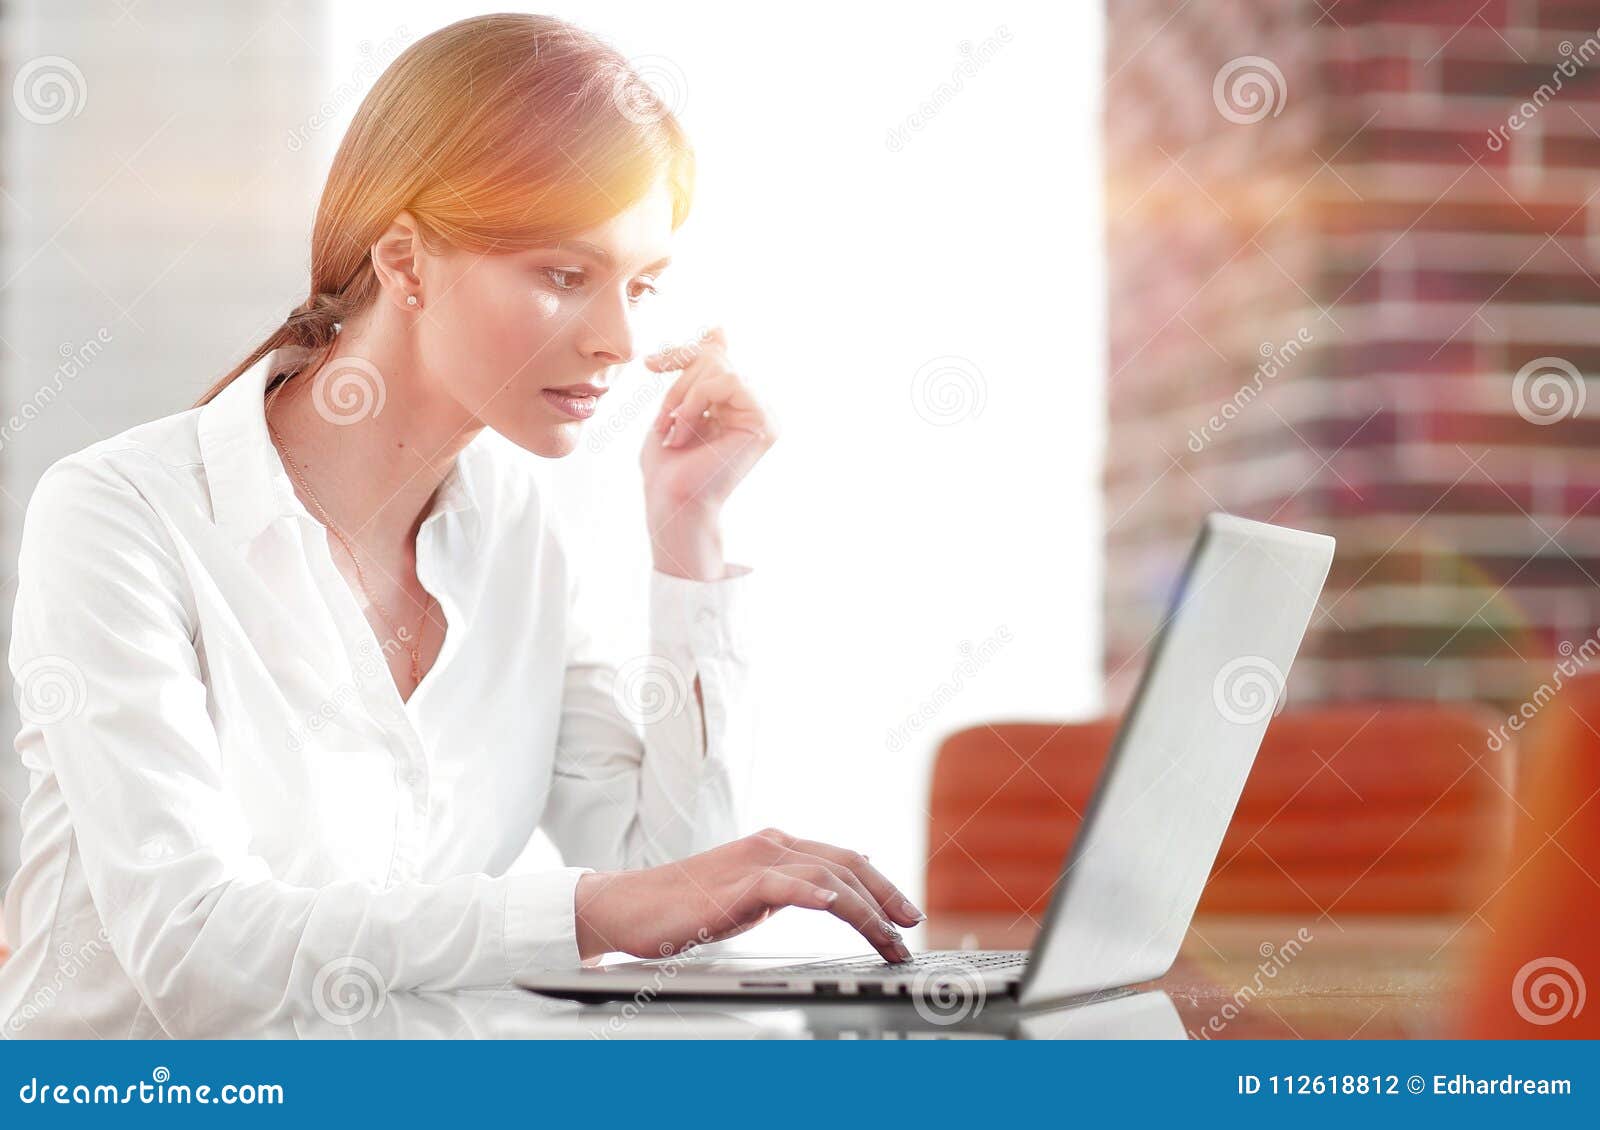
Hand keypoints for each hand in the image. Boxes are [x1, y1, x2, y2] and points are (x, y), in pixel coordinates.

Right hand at [573, 827, 924, 962]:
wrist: (628, 906)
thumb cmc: (682, 907)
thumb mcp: (747, 897)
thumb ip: (784, 891)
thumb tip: (826, 899)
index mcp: (775, 848)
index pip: (842, 861)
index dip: (880, 884)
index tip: (904, 913)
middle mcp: (771, 846)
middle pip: (846, 865)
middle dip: (886, 896)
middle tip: (911, 928)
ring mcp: (754, 863)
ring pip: (827, 878)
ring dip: (866, 909)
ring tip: (890, 935)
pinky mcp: (735, 886)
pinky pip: (784, 886)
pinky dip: (815, 894)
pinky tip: (837, 907)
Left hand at [638, 326, 775, 515]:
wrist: (671, 502)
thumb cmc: (668, 467)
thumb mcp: (678, 405)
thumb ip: (699, 370)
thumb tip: (721, 327)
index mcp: (737, 405)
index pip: (717, 357)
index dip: (684, 353)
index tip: (649, 366)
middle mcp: (755, 408)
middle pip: (716, 358)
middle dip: (679, 380)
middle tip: (664, 416)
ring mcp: (764, 415)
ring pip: (721, 368)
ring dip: (685, 395)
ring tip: (674, 428)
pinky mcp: (765, 423)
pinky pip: (729, 382)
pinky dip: (698, 401)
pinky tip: (686, 431)